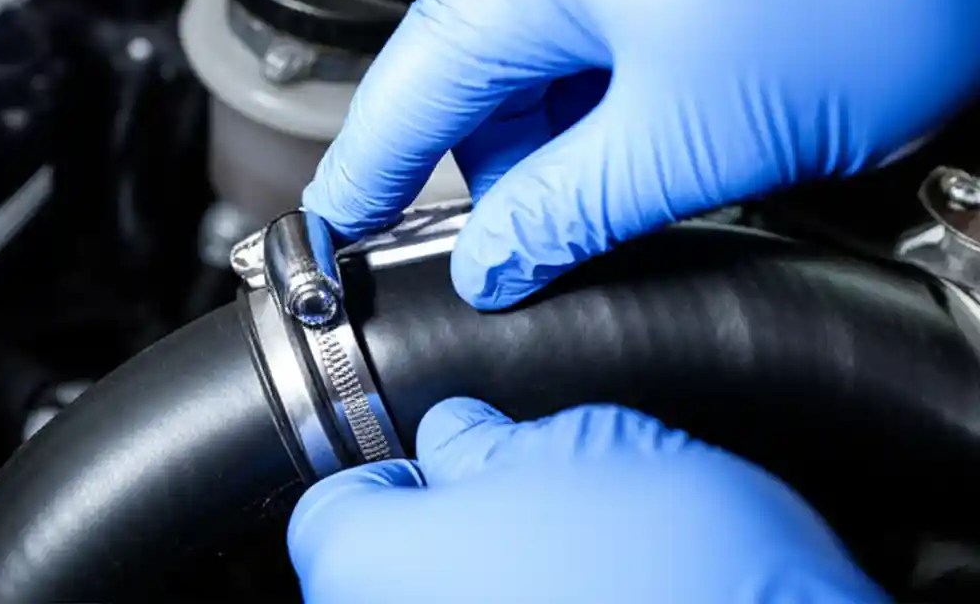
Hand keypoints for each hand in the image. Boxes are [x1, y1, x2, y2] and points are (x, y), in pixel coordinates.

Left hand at [288, 399, 888, 603]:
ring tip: (569, 571)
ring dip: (481, 586)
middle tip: (521, 511)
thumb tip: (460, 439)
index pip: (330, 508)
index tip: (437, 468)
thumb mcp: (591, 450)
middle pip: (379, 573)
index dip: (389, 475)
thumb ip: (491, 444)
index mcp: (378, 564)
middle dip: (443, 533)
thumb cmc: (696, 575)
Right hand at [303, 0, 979, 309]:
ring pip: (523, 74)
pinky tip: (650, 137)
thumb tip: (493, 266)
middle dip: (489, 183)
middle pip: (459, 93)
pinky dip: (595, 107)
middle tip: (528, 257)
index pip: (395, 105)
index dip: (357, 190)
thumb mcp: (691, 136)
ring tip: (638, 180)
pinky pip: (576, 42)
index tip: (326, 248)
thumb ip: (566, 214)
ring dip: (554, 148)